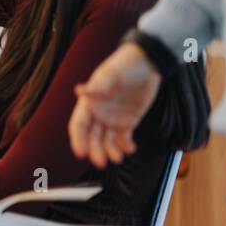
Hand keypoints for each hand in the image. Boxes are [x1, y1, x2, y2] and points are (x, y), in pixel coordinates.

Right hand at [69, 42, 161, 168]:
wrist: (148, 63)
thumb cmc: (126, 64)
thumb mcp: (112, 73)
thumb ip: (98, 85)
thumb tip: (80, 91)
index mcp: (89, 103)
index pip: (78, 125)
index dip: (77, 140)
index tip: (80, 153)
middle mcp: (98, 113)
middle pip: (91, 137)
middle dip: (95, 151)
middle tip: (101, 162)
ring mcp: (112, 118)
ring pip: (106, 141)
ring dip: (110, 151)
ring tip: (118, 158)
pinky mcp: (128, 121)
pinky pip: (123, 138)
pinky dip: (125, 146)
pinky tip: (130, 149)